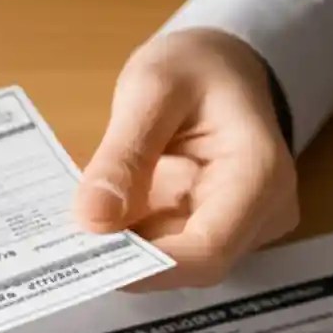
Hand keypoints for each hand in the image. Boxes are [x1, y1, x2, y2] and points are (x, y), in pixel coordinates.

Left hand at [75, 29, 298, 290]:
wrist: (223, 66)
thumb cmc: (195, 66)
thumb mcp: (150, 88)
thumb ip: (123, 153)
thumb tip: (92, 219)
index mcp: (260, 172)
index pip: (208, 249)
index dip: (147, 266)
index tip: (88, 256)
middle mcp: (263, 212)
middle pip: (193, 263)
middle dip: (129, 259)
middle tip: (68, 244)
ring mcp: (244, 227)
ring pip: (178, 263)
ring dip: (126, 251)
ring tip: (78, 230)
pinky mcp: (219, 231)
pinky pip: (172, 249)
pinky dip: (132, 240)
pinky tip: (101, 221)